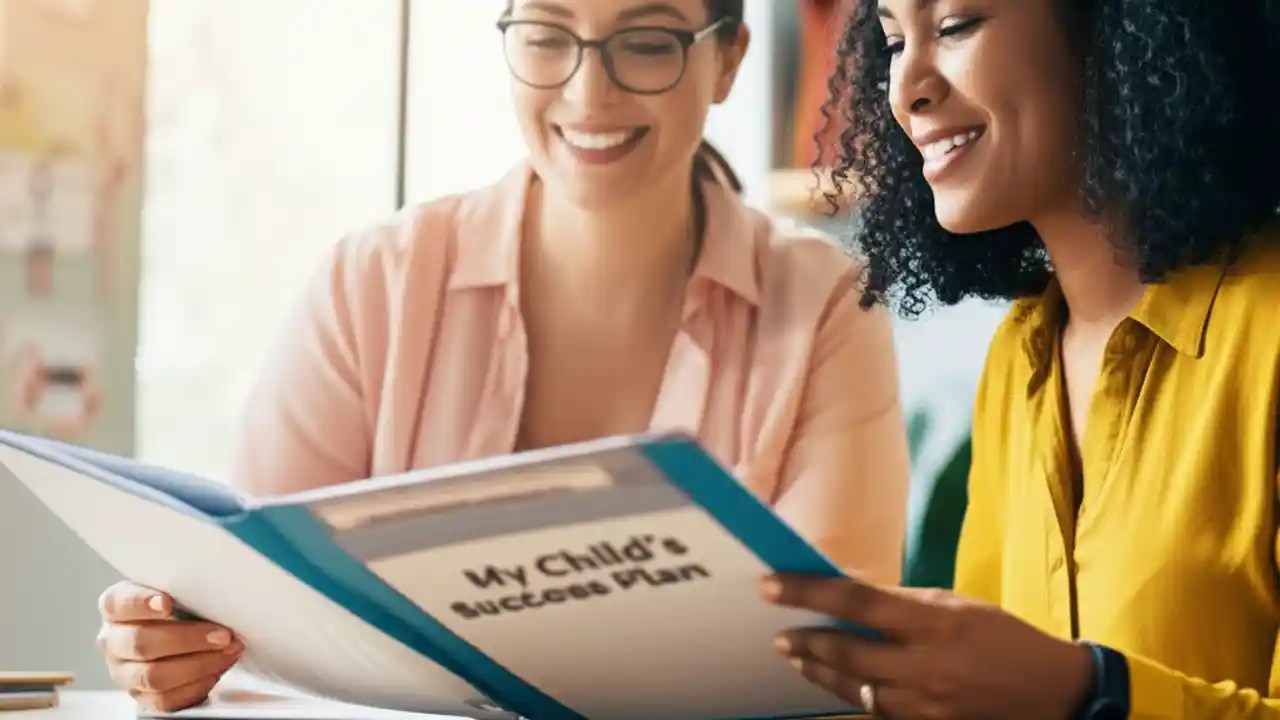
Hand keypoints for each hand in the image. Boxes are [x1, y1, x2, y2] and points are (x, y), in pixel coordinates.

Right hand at [96, 581, 243, 712]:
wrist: (180, 634)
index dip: (142, 604)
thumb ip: (185, 588)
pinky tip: (217, 670)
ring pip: (154, 676)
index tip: (167, 603)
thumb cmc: (179, 607)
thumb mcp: (178, 589)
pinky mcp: (142, 697)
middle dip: (188, 639)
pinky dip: (196, 685)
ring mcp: (124, 672)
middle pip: (141, 644)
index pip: (120, 603)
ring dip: (199, 664)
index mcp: (116, 607)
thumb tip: (217, 586)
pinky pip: (166, 699)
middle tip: (222, 635)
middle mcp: (114, 640)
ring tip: (228, 652)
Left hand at [760, 575, 1092, 719]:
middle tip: (778, 635)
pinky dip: (849, 694)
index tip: (770, 586)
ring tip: (797, 656)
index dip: (806, 592)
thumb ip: (899, 603)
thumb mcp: (953, 604)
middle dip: (805, 642)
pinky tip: (834, 682)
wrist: (1052, 692)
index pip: (855, 601)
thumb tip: (846, 593)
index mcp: (933, 621)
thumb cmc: (999, 636)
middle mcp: (925, 665)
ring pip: (853, 688)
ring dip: (820, 671)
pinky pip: (874, 711)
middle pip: (845, 653)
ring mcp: (924, 704)